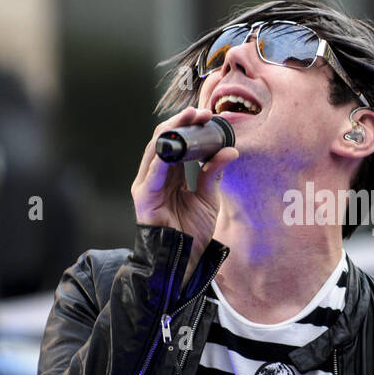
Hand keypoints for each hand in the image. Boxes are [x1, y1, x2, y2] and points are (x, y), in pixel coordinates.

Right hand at [132, 106, 237, 286]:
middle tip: (201, 112)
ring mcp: (148, 185)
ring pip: (156, 149)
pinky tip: (175, 146)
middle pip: (165, 140)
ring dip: (173, 132)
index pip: (177, 141)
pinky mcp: (144, 197)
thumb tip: (230, 150)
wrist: (184, 262)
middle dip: (181, 123)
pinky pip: (152, 173)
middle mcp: (156, 175)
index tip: (208, 115)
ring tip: (190, 119)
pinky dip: (163, 157)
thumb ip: (214, 173)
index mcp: (171, 174)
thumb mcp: (209, 198)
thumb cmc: (192, 232)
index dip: (190, 126)